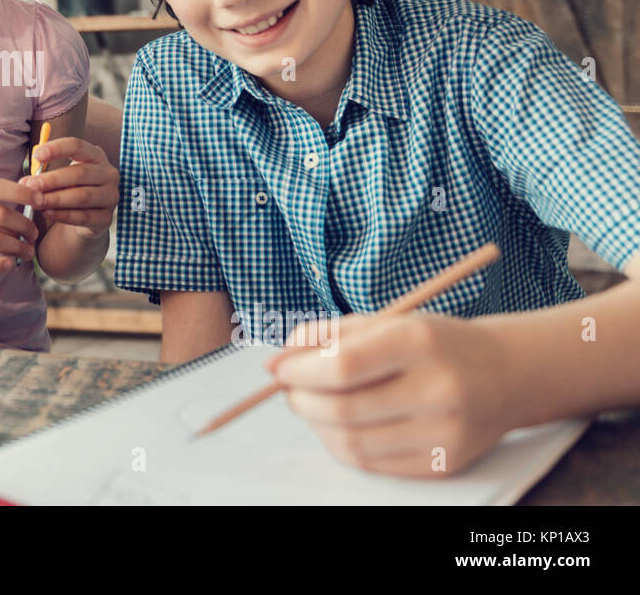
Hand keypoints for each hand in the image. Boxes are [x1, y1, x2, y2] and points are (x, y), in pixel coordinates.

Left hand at [18, 136, 117, 238]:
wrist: (89, 214)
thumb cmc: (71, 187)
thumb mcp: (62, 175)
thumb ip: (46, 175)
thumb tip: (25, 181)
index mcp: (95, 156)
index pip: (77, 146)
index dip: (57, 149)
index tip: (36, 156)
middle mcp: (108, 174)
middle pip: (80, 173)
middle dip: (52, 180)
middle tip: (31, 185)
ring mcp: (110, 196)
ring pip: (83, 196)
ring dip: (56, 199)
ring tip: (36, 201)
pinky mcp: (106, 217)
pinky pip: (84, 216)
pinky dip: (63, 215)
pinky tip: (48, 213)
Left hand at [266, 312, 516, 476]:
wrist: (507, 374)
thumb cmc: (435, 343)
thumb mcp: (389, 321)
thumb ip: (330, 334)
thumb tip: (278, 359)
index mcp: (421, 342)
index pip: (343, 365)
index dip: (300, 371)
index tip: (279, 368)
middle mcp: (439, 390)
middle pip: (343, 409)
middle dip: (301, 401)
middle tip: (290, 391)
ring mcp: (445, 433)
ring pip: (352, 442)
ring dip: (317, 426)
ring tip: (313, 406)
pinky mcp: (445, 464)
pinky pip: (373, 464)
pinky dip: (342, 446)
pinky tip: (340, 426)